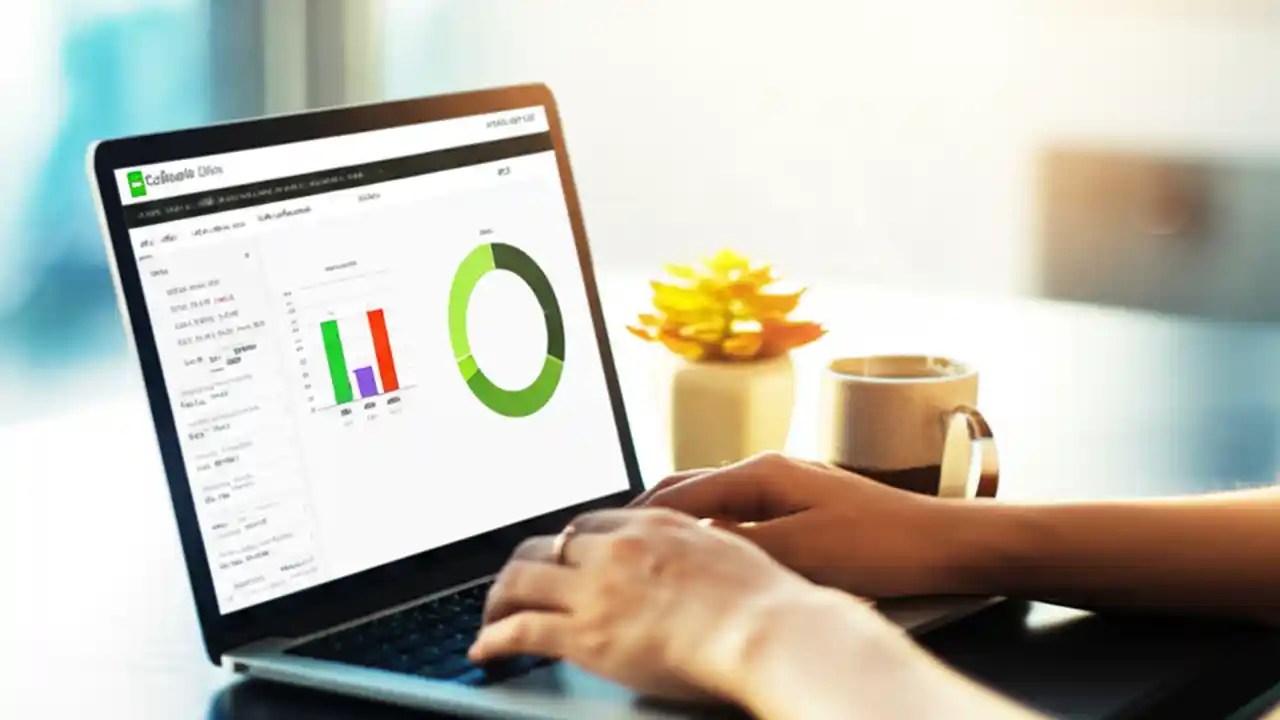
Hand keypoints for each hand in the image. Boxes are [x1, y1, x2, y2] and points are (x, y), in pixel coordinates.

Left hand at [468, 508, 826, 703]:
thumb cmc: (762, 598)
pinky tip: (484, 650)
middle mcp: (613, 548)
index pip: (586, 525)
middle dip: (521, 568)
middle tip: (513, 588)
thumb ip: (697, 542)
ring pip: (521, 580)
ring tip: (489, 618)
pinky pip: (520, 629)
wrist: (763, 628)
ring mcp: (595, 589)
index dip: (565, 545)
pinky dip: (493, 639)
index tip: (559, 561)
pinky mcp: (583, 633)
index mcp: (649, 524)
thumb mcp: (726, 547)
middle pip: (544, 546)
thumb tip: (698, 549)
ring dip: (497, 600)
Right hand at [631, 452, 975, 597]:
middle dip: (651, 510)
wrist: (940, 543)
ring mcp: (786, 484)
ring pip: (714, 498)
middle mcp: (768, 469)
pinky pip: (738, 511)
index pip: (681, 492)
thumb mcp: (800, 550)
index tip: (606, 534)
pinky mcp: (802, 504)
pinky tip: (706, 550)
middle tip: (614, 538)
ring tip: (649, 545)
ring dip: (680, 518)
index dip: (640, 515)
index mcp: (761, 472)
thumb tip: (684, 543)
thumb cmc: (878, 545)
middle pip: (691, 485)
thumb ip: (738, 545)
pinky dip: (711, 527)